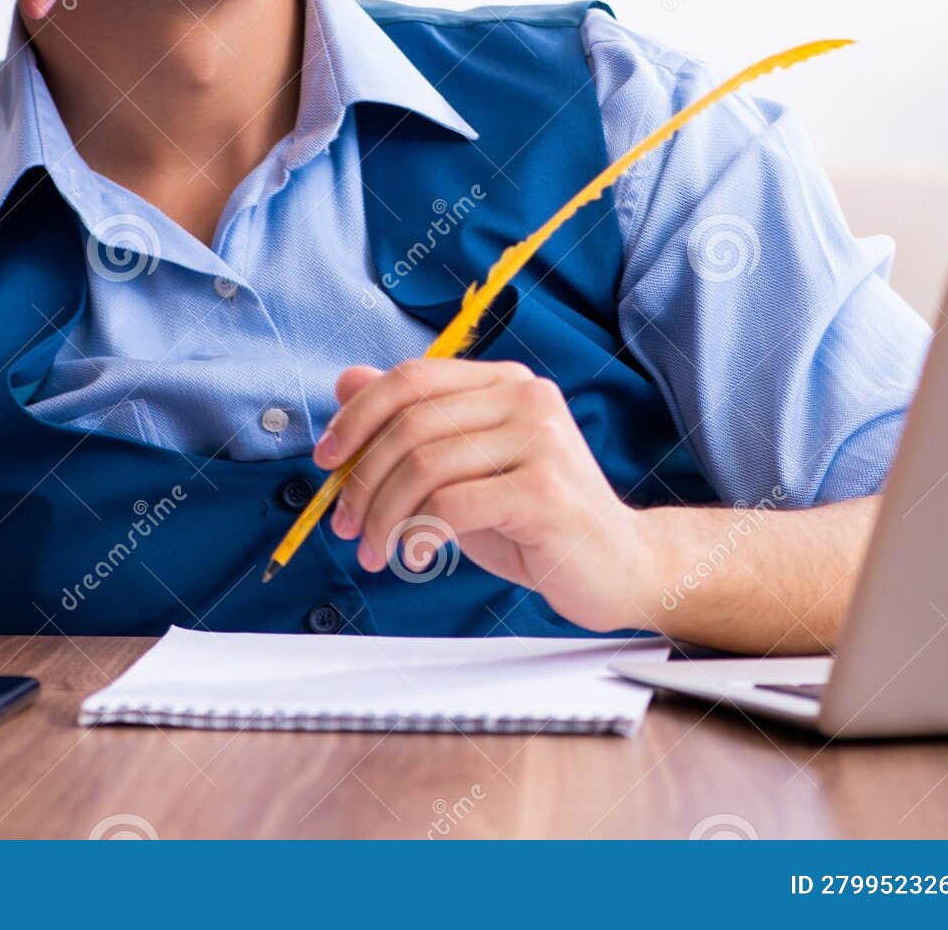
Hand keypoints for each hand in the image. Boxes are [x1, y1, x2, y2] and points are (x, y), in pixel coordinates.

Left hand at [315, 358, 661, 632]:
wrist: (620, 567)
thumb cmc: (534, 520)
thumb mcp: (462, 468)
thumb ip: (411, 424)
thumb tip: (346, 381)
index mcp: (503, 382)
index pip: (412, 379)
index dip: (358, 416)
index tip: (327, 460)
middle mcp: (525, 397)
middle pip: (411, 424)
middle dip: (362, 479)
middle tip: (344, 524)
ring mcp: (539, 440)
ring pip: (424, 465)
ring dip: (383, 515)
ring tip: (375, 550)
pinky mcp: (543, 489)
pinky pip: (452, 504)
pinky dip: (419, 535)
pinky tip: (417, 558)